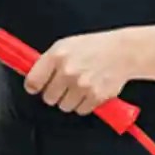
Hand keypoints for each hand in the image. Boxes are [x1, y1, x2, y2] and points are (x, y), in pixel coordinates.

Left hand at [24, 30, 138, 115]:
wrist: (123, 52)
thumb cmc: (94, 47)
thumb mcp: (66, 45)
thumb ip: (48, 61)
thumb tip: (32, 79)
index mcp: (57, 56)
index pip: (33, 82)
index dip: (34, 86)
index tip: (37, 87)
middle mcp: (68, 71)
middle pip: (48, 98)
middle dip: (54, 93)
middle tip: (64, 84)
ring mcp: (82, 86)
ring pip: (64, 106)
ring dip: (69, 100)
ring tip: (79, 87)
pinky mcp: (95, 97)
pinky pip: (80, 110)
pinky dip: (84, 104)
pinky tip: (89, 91)